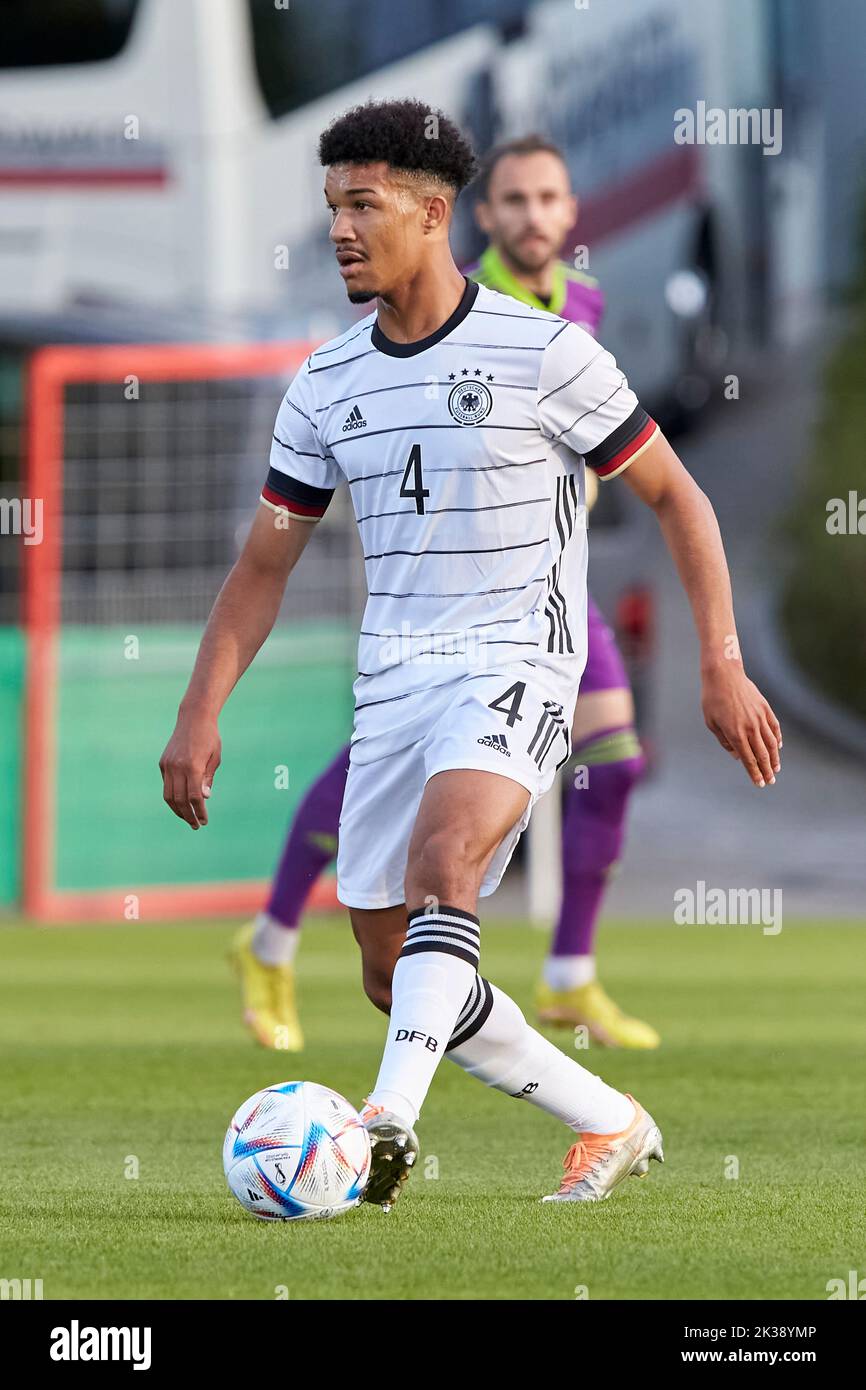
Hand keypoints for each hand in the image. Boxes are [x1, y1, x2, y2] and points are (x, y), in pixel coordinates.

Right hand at [159, 711, 221, 827]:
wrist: (193, 718)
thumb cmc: (209, 738)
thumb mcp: (215, 758)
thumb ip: (208, 779)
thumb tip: (203, 799)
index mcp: (193, 767)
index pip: (194, 797)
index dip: (199, 811)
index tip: (204, 821)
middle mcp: (177, 767)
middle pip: (180, 799)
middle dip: (188, 815)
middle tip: (195, 825)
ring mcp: (167, 765)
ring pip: (168, 795)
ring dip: (177, 809)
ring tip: (187, 818)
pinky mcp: (163, 763)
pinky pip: (166, 784)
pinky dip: (173, 796)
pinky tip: (181, 802)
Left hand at [701, 663, 781, 786]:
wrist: (724, 675)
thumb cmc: (712, 699)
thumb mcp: (712, 723)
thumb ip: (725, 741)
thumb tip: (737, 756)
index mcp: (735, 733)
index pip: (748, 759)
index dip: (754, 773)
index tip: (759, 784)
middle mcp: (750, 728)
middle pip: (762, 755)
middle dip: (766, 771)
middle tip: (770, 781)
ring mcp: (760, 717)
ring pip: (771, 743)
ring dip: (774, 758)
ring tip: (776, 769)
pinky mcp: (765, 708)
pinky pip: (775, 727)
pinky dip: (777, 739)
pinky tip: (778, 747)